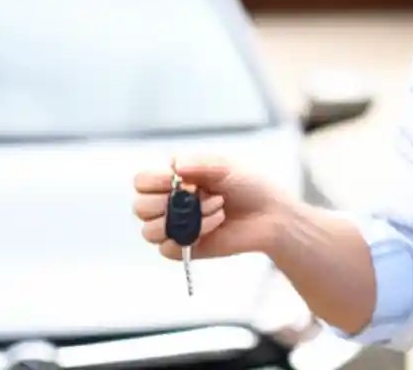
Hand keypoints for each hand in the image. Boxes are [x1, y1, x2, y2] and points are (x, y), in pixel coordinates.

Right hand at [132, 155, 288, 260]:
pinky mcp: (187, 248)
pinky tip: (215, 225)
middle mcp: (171, 204)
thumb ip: (198, 163)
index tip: (175, 179)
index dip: (152, 181)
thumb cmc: (250, 186)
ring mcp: (177, 227)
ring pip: (149, 231)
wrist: (272, 214)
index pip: (141, 182)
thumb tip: (174, 165)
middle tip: (197, 194)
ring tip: (214, 209)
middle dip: (167, 201)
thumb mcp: (225, 166)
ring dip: (183, 219)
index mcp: (175, 180)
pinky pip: (168, 249)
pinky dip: (192, 236)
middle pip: (139, 207)